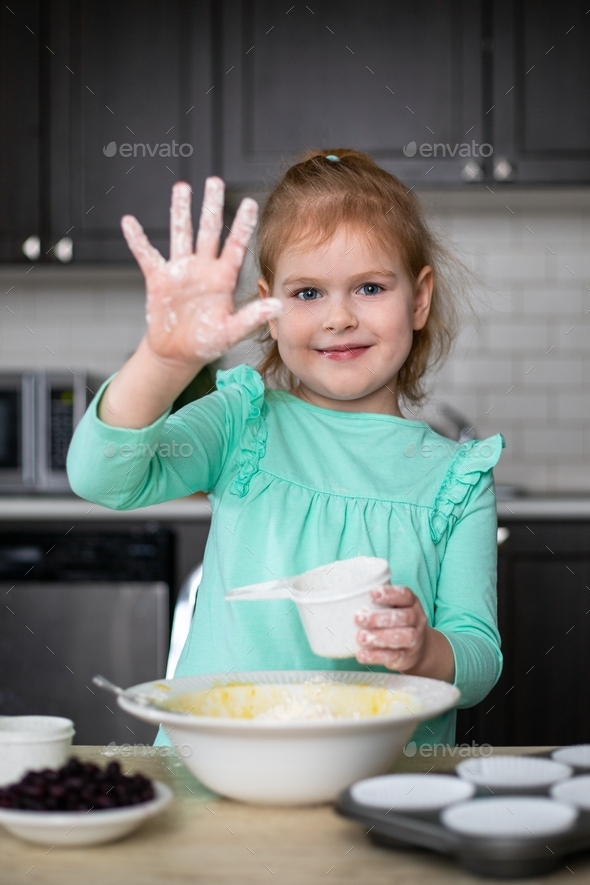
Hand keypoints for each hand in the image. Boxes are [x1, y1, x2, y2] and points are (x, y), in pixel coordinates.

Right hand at [121, 177, 282, 366]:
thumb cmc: (208, 343)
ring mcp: (181, 271)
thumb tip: (277, 307)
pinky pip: (146, 255)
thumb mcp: (231, 332)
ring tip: (181, 187)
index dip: (242, 225)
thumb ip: (252, 318)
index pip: (235, 246)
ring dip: (180, 212)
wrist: (178, 353)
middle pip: (208, 231)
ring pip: (181, 235)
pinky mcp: (159, 280)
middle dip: (211, 207)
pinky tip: (128, 222)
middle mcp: (203, 268)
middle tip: (215, 181)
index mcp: (223, 278)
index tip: (251, 202)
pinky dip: (137, 240)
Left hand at [354, 585, 428, 670]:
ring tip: (361, 637)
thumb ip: (376, 601)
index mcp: (412, 603)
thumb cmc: (396, 622)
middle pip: (403, 617)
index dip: (390, 594)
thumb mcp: (392, 608)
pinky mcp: (407, 657)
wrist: (416, 649)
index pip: (405, 595)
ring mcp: (414, 639)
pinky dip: (376, 656)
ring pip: (403, 637)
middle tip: (359, 618)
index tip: (372, 594)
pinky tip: (362, 654)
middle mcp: (416, 619)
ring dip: (380, 637)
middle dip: (379, 618)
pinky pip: (394, 656)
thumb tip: (347, 594)